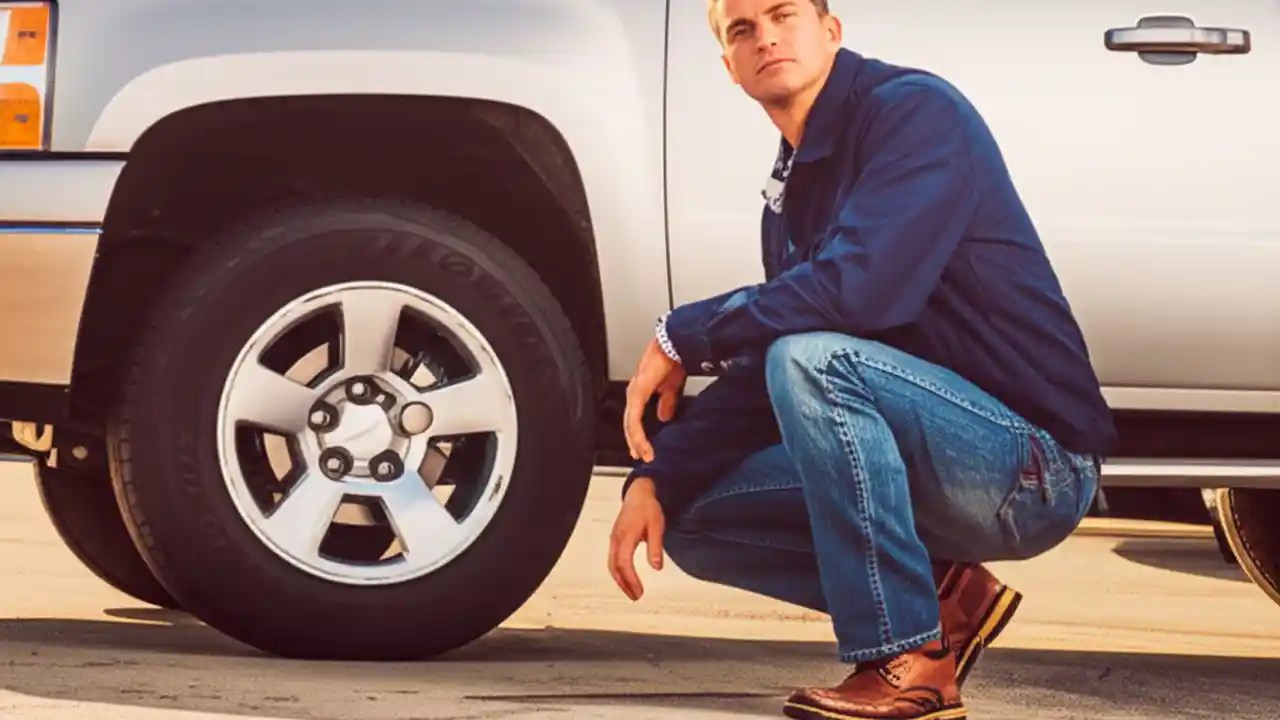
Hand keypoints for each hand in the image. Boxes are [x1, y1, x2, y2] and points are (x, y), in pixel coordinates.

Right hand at [608, 477, 664, 600]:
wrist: (638, 494)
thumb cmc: (648, 508)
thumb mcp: (657, 526)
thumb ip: (656, 547)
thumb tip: (657, 567)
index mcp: (626, 535)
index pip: (624, 563)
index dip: (631, 579)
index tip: (639, 591)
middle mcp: (616, 539)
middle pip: (615, 567)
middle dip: (624, 584)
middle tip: (636, 597)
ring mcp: (614, 540)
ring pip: (612, 565)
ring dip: (620, 581)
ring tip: (632, 592)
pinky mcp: (615, 540)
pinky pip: (613, 560)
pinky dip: (618, 573)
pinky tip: (627, 579)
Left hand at [624, 338, 685, 462]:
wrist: (674, 345)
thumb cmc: (672, 359)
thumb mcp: (670, 387)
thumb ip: (666, 403)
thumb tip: (663, 417)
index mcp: (640, 391)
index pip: (634, 418)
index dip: (638, 434)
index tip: (644, 449)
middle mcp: (634, 392)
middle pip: (629, 423)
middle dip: (634, 442)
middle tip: (641, 456)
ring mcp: (634, 393)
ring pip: (630, 424)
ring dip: (636, 441)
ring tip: (643, 454)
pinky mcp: (638, 393)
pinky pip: (634, 419)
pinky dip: (637, 434)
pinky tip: (642, 443)